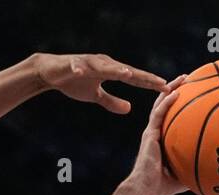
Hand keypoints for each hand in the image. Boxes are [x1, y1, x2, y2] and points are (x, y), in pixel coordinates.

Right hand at [33, 53, 167, 113]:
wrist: (50, 72)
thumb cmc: (74, 82)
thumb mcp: (95, 95)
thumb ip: (112, 101)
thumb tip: (130, 109)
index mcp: (112, 71)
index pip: (135, 78)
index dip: (151, 84)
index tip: (167, 89)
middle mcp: (104, 64)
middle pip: (127, 71)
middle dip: (144, 77)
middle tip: (161, 83)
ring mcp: (89, 62)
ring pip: (105, 67)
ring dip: (116, 69)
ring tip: (128, 75)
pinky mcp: (73, 63)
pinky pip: (77, 66)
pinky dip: (80, 68)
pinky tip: (82, 71)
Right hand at [121, 77, 189, 194]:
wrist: (144, 189)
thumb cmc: (161, 186)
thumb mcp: (183, 175)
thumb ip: (195, 168)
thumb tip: (214, 171)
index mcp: (161, 139)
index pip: (169, 117)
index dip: (178, 104)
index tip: (191, 93)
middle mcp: (155, 132)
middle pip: (165, 105)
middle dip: (175, 90)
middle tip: (188, 79)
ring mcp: (151, 132)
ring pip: (160, 104)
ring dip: (171, 89)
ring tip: (183, 78)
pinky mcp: (149, 134)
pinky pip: (158, 114)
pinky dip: (167, 102)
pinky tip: (176, 92)